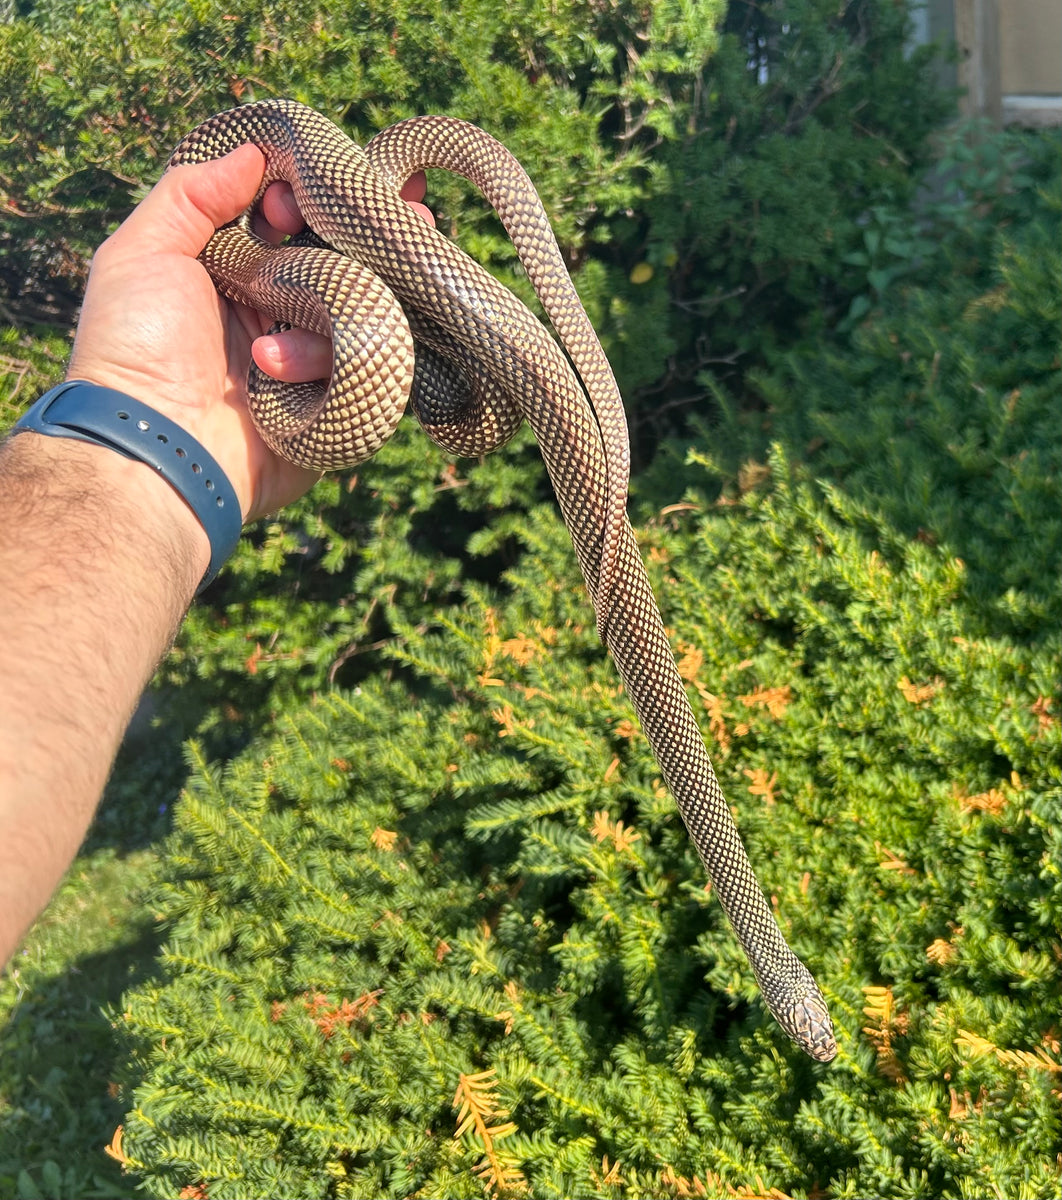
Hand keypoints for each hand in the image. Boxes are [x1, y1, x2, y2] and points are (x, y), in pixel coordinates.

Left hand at [67, 143, 432, 521]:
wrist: (159, 449)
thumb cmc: (138, 349)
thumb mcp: (142, 254)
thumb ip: (191, 193)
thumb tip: (252, 151)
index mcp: (234, 275)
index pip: (291, 222)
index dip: (308, 197)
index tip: (302, 190)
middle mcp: (278, 313)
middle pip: (344, 260)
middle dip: (369, 238)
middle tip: (408, 215)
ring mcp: (312, 361)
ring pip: (362, 310)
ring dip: (327, 311)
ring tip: (267, 348)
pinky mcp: (337, 404)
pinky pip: (366, 366)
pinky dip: (327, 362)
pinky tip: (276, 372)